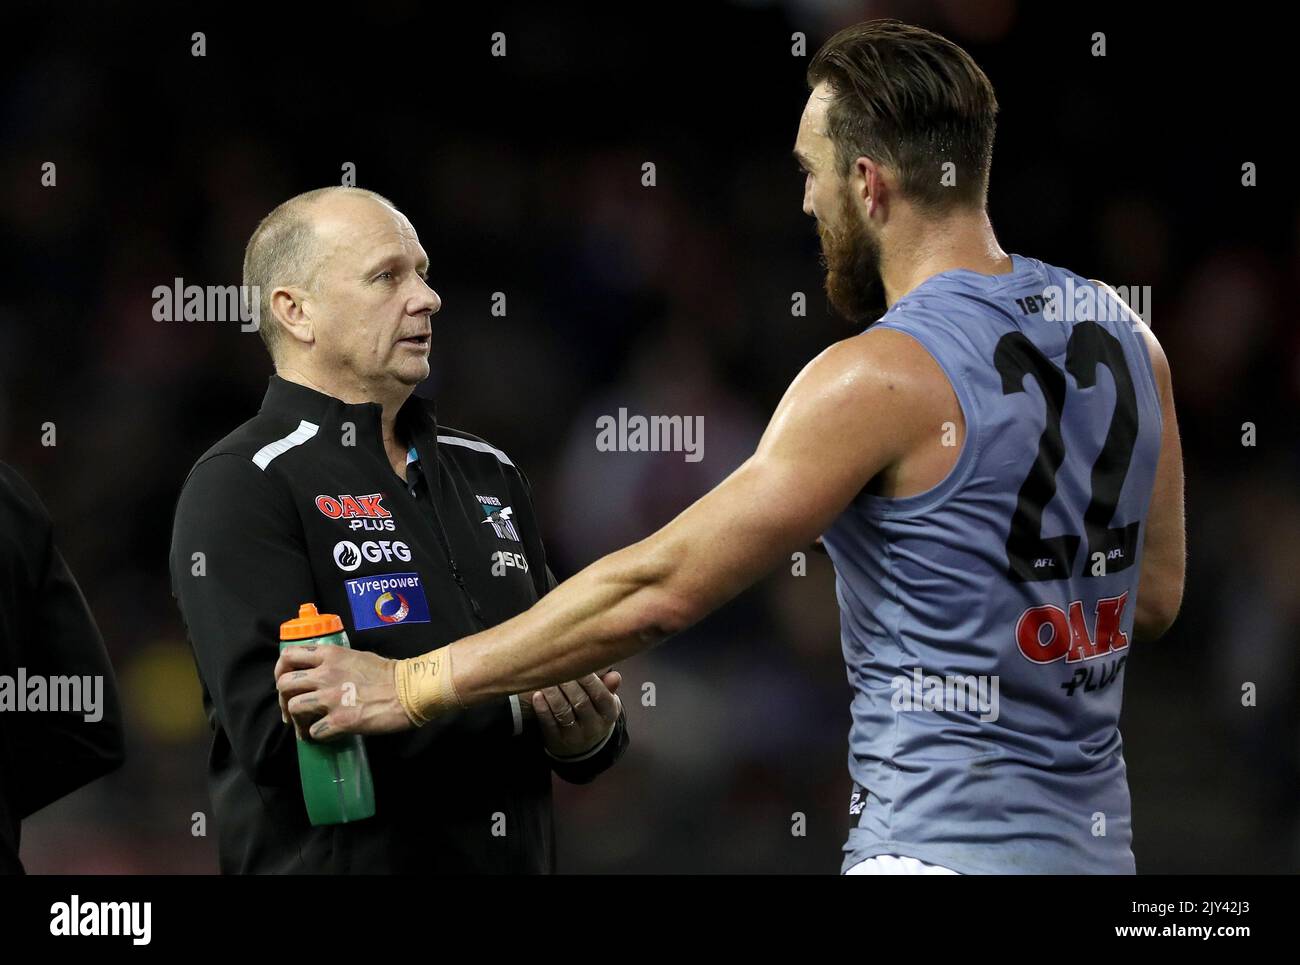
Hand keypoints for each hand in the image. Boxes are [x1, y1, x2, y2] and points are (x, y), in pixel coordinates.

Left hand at [274, 644, 411, 740]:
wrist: (410, 691)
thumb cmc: (390, 674)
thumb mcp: (357, 657)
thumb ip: (336, 663)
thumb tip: (322, 673)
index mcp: (330, 655)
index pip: (288, 656)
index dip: (281, 671)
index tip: (286, 682)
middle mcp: (325, 673)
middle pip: (284, 684)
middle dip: (284, 699)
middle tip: (292, 711)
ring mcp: (331, 697)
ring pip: (293, 707)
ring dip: (298, 720)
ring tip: (306, 727)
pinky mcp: (339, 720)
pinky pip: (314, 731)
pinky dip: (317, 735)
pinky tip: (327, 734)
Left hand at [530, 671, 621, 757]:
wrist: (583, 748)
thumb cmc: (593, 713)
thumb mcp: (605, 702)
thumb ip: (608, 687)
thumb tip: (615, 675)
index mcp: (609, 713)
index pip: (601, 695)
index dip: (590, 680)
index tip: (578, 664)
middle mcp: (593, 726)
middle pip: (581, 702)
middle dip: (569, 683)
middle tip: (558, 667)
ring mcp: (574, 735)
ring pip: (564, 713)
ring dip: (554, 694)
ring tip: (546, 679)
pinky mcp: (556, 740)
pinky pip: (549, 724)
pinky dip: (543, 708)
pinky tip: (537, 695)